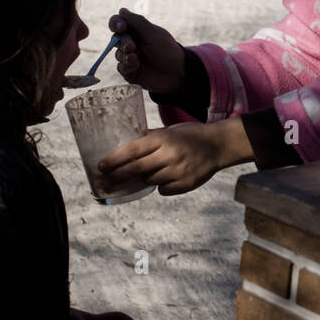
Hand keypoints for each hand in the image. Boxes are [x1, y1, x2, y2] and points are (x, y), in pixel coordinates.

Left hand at [97, 119, 249, 195]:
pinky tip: (169, 177)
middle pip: (136, 169)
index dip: (114, 160)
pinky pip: (163, 190)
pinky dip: (161, 185)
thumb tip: (125, 145)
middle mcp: (169, 154)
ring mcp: (178, 171)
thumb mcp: (170, 130)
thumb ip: (150, 138)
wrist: (219, 145)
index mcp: (163, 138)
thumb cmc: (192, 135)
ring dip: (144, 178)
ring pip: (149, 181)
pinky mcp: (186, 184)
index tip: (100, 167)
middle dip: (117, 176)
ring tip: (152, 171)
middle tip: (103, 182)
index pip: (132, 150)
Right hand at [110, 8, 184, 94]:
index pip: (118, 23)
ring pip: (117, 54)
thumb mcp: (153, 34)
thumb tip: (121, 10)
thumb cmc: (168, 50)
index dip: (116, 23)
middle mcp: (131, 43)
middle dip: (123, 42)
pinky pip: (121, 68)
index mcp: (137, 31)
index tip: (122, 27)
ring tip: (135, 59)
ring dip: (124, 55)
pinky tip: (136, 66)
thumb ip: (137, 22)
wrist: (178, 73)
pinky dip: (126, 66)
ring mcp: (130, 57)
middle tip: (132, 47)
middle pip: (116, 39)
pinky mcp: (130, 72)